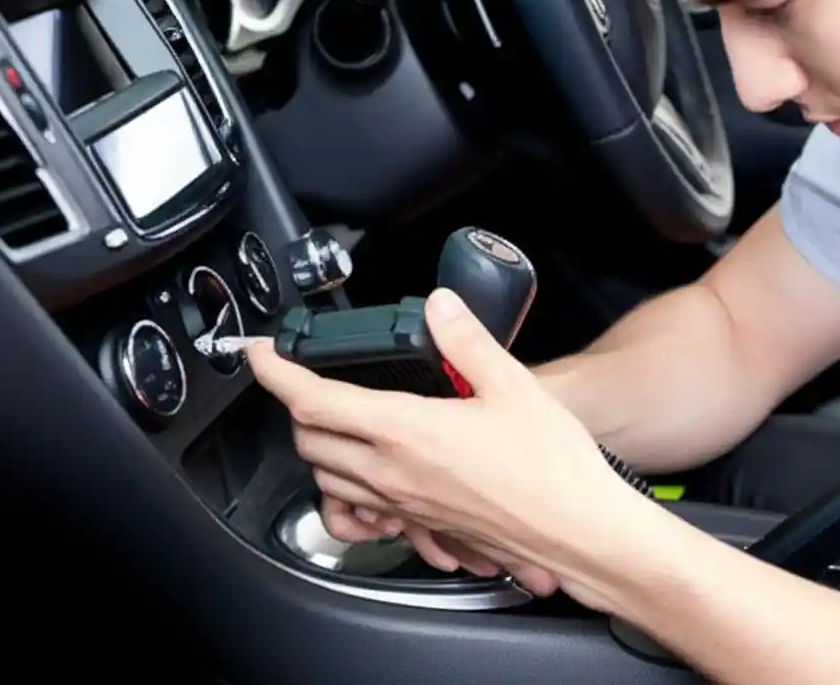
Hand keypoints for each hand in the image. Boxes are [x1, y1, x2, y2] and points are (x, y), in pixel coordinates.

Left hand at [247, 288, 647, 603]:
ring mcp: (403, 504)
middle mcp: (393, 473)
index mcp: (406, 431)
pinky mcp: (420, 524)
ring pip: (327, 478)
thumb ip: (466, 342)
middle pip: (309, 440)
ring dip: (320, 447)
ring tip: (338, 420)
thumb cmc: (552, 468)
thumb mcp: (513, 387)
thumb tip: (440, 306)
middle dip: (296, 406)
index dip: (276, 372)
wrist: (578, 532)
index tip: (261, 353)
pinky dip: (348, 490)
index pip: (313, 399)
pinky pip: (360, 512)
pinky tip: (373, 473)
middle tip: (309, 380)